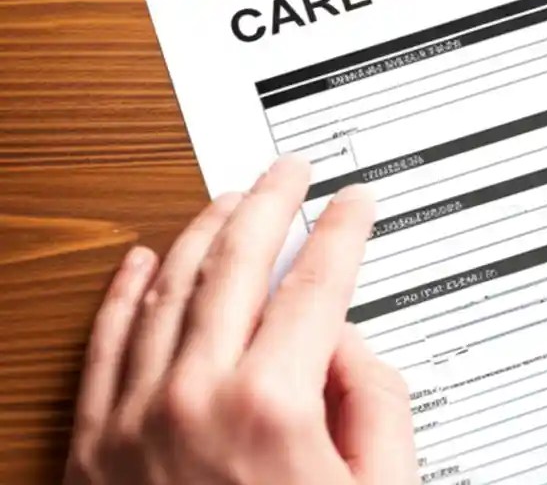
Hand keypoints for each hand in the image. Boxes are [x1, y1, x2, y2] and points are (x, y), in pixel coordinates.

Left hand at [65, 155, 415, 484]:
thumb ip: (377, 407)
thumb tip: (349, 348)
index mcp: (273, 407)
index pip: (316, 285)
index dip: (342, 232)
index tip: (351, 205)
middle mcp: (197, 400)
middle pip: (236, 265)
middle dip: (270, 204)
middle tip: (287, 173)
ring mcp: (136, 419)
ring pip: (167, 291)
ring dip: (203, 232)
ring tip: (229, 201)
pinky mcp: (94, 447)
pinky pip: (104, 345)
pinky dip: (123, 294)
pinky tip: (143, 260)